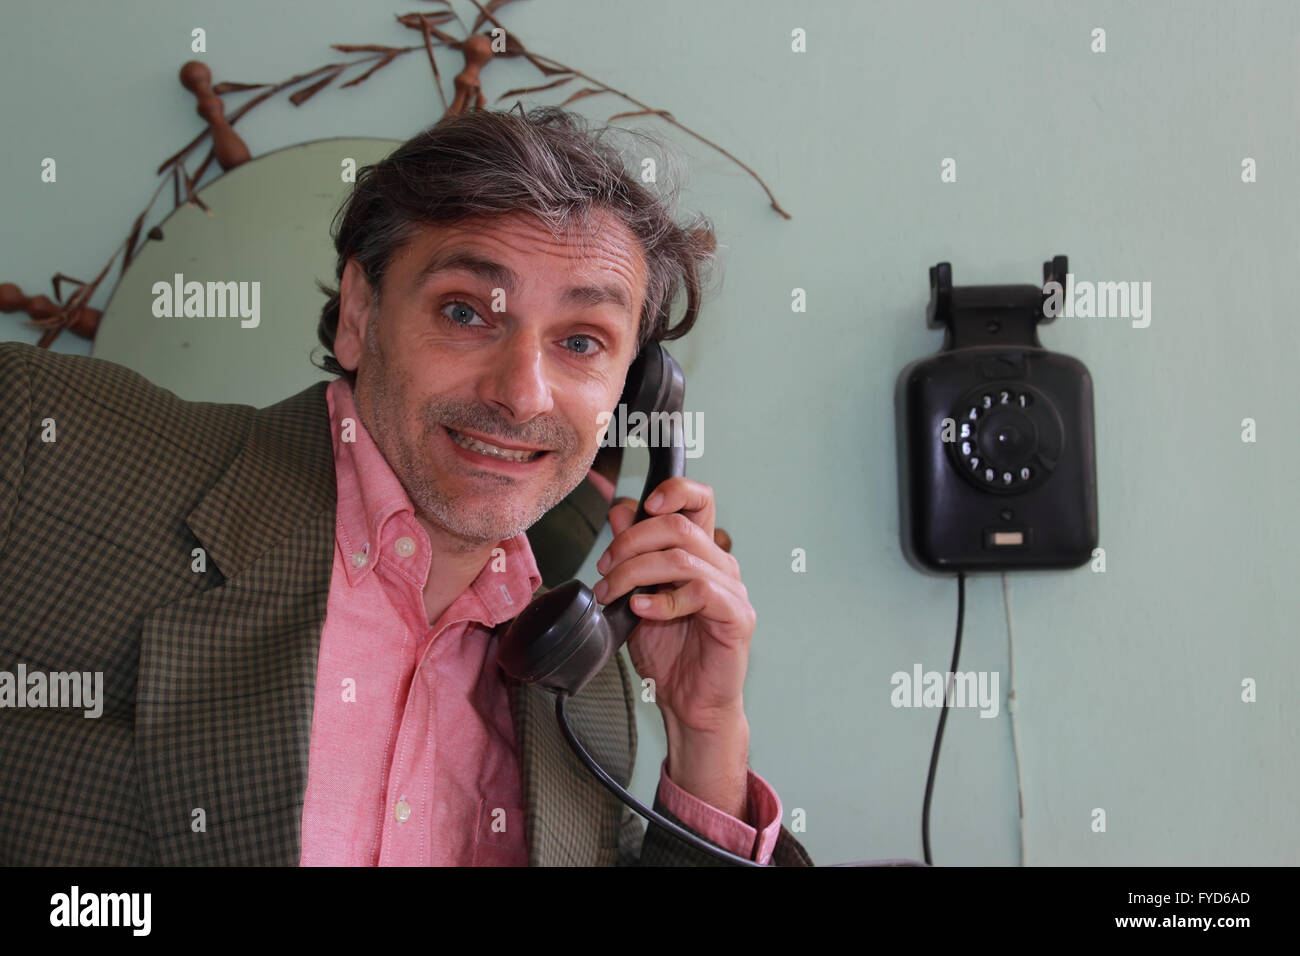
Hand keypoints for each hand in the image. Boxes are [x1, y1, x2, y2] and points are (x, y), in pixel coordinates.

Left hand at [594, 477, 754, 734]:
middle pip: (678, 526)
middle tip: (606, 570)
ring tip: (613, 594)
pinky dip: (662, 600)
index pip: (699, 500)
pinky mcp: (736, 617)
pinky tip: (642, 610)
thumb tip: (621, 511)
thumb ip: (633, 554)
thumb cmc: (670, 653)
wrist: (688, 702)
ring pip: (681, 557)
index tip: (643, 506)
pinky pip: (698, 593)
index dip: (674, 491)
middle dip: (630, 543)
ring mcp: (731, 590)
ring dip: (635, 572)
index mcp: (700, 553)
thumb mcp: (638, 595)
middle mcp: (719, 565)